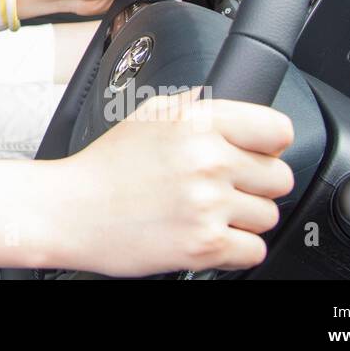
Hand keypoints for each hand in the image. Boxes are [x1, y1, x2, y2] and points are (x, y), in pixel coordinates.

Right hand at [50, 89, 294, 275]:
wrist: (70, 211)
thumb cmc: (105, 166)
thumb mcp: (145, 116)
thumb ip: (192, 105)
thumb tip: (224, 100)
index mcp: (197, 122)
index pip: (278, 130)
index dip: (269, 144)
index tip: (256, 152)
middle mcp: (207, 160)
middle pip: (279, 177)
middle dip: (256, 185)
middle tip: (223, 187)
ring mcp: (207, 205)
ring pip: (268, 216)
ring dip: (243, 219)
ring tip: (206, 212)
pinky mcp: (205, 245)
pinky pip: (255, 251)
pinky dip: (235, 249)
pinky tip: (206, 235)